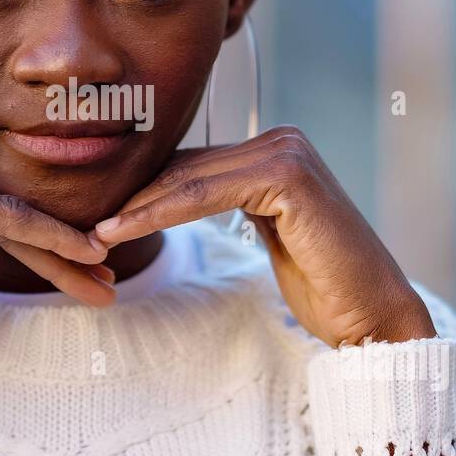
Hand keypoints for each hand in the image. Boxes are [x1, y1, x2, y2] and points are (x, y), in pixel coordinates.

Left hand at [91, 126, 436, 347]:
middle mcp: (282, 141)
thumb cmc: (323, 283)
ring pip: (189, 179)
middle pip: (186, 168)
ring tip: (95, 232)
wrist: (372, 315)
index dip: (143, 193)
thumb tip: (174, 194)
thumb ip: (232, 202)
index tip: (98, 218)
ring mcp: (287, 153)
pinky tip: (125, 230)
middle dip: (132, 197)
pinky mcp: (287, 176)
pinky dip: (161, 212)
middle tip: (83, 223)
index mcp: (275, 150)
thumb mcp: (268, 234)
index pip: (192, 166)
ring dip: (136, 207)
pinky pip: (205, 192)